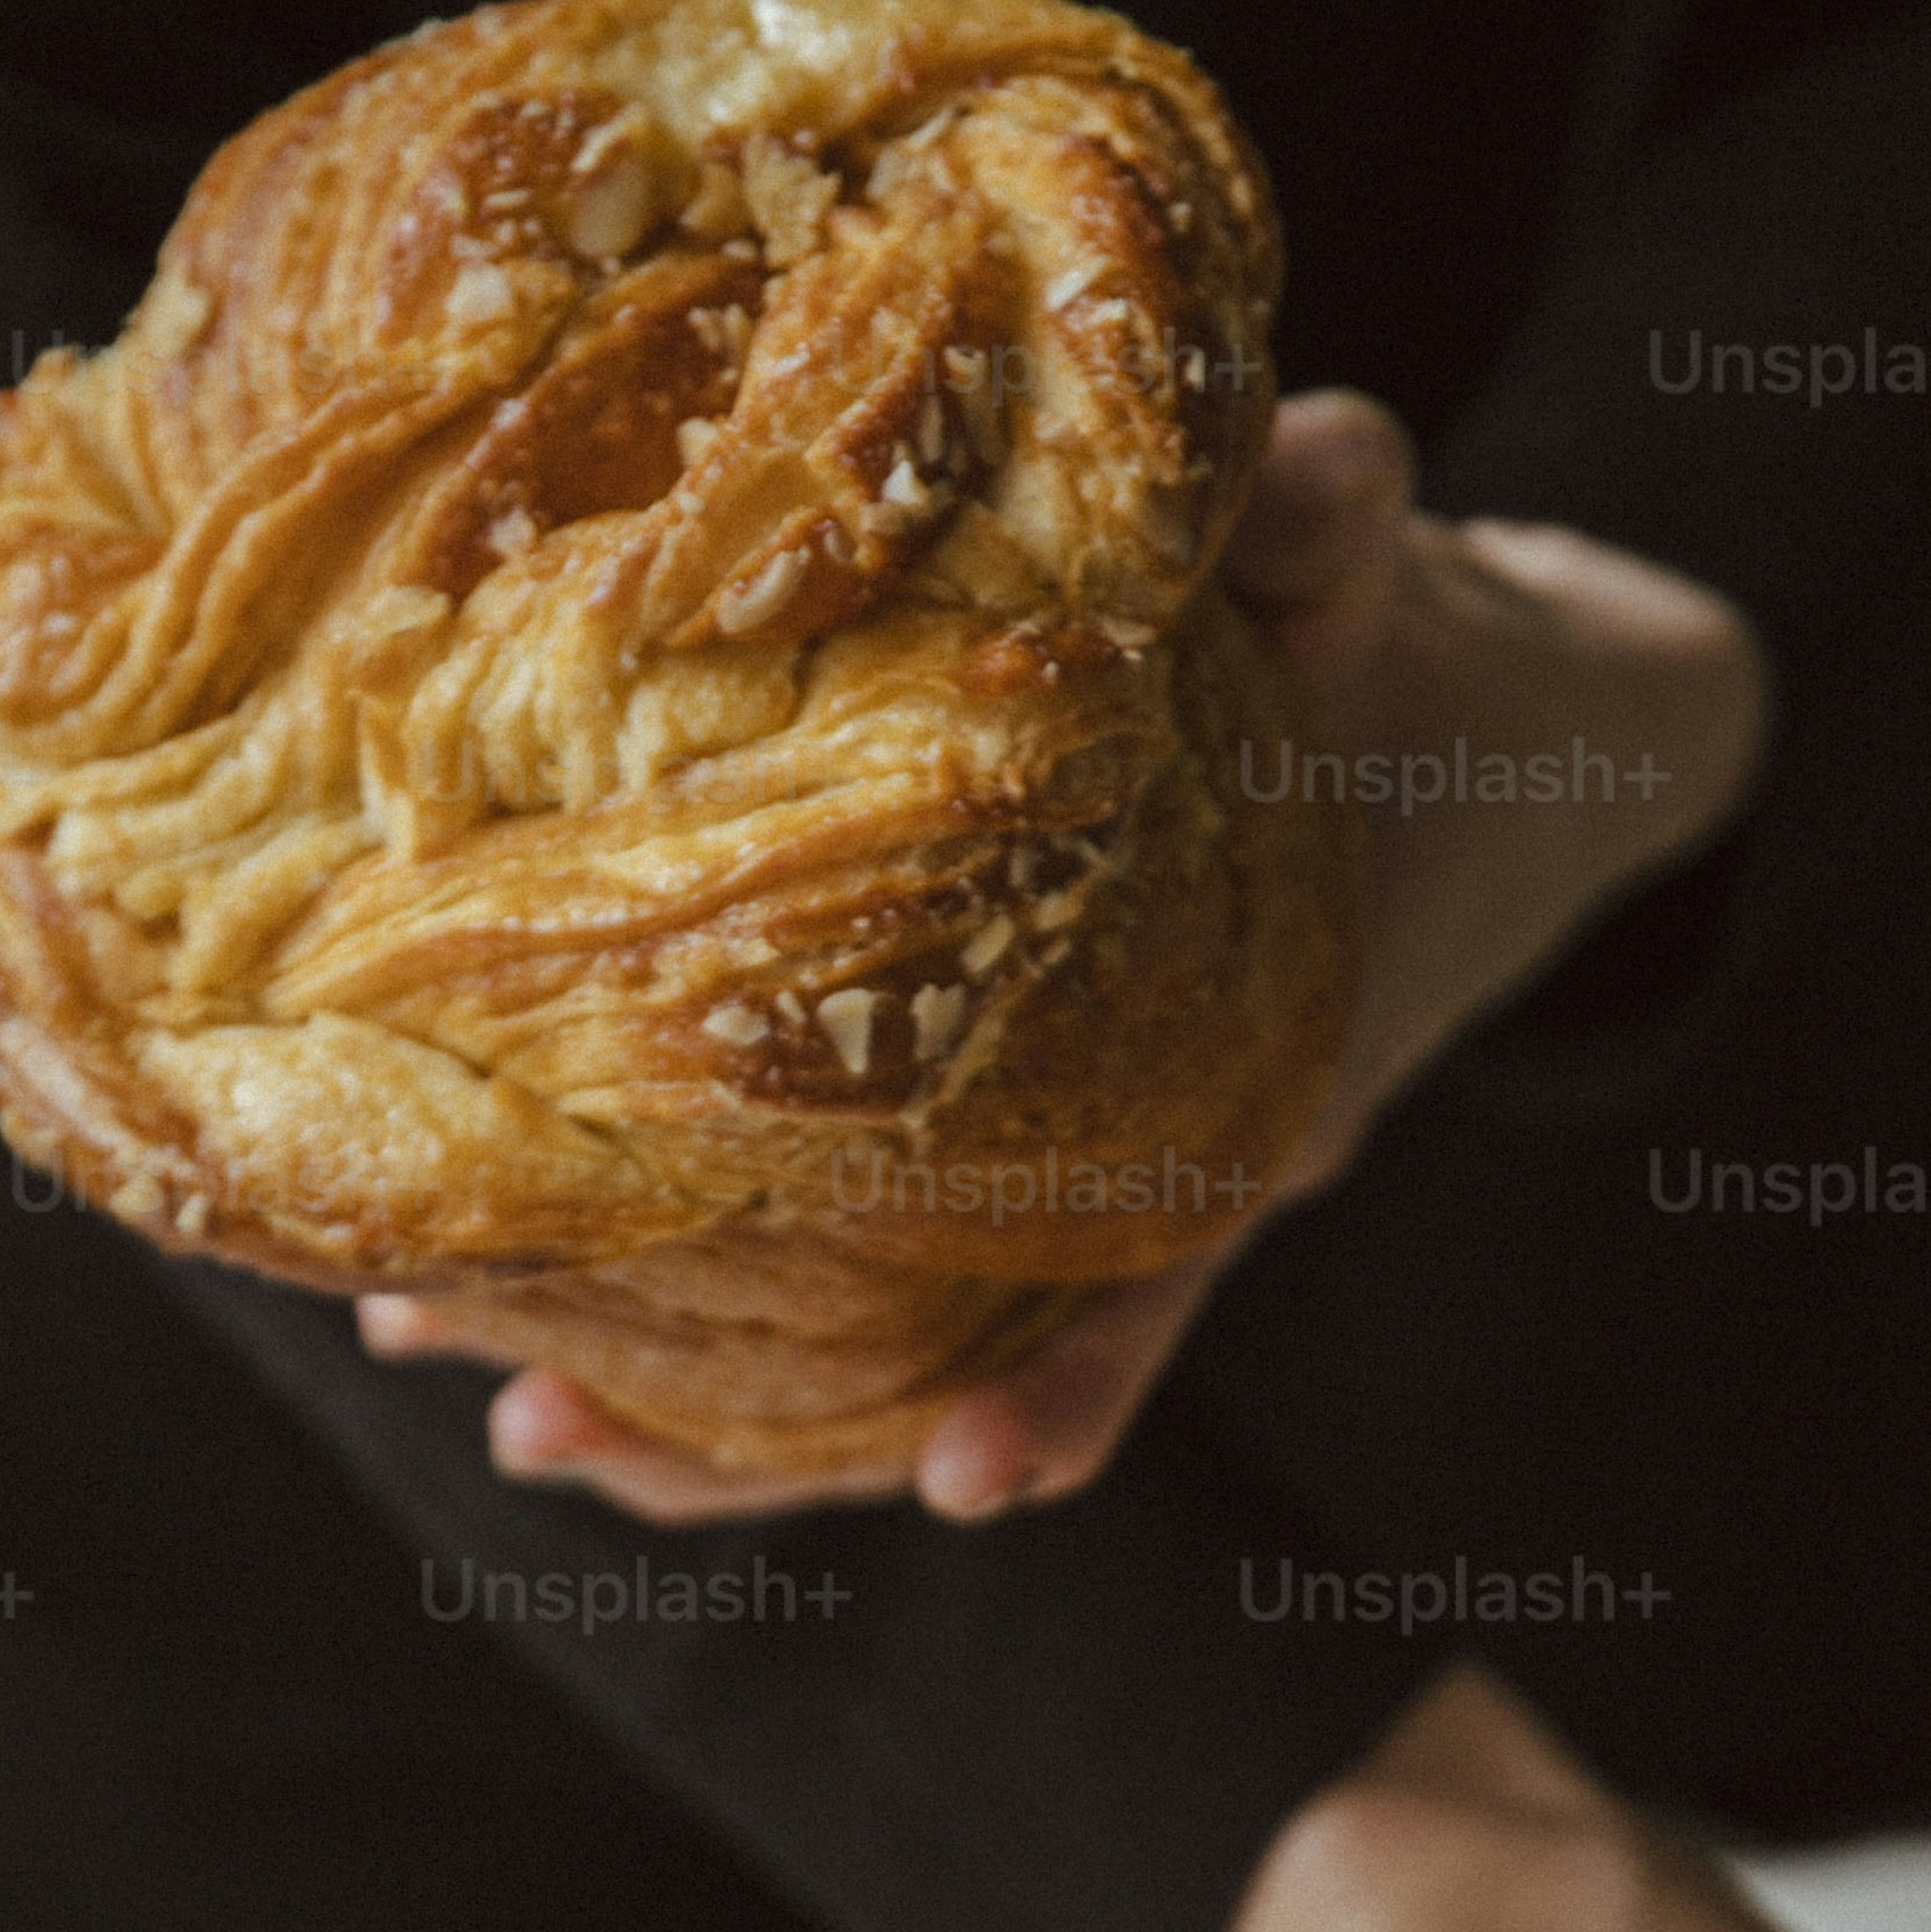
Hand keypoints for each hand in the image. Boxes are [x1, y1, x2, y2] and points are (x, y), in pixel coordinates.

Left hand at [348, 392, 1769, 1528]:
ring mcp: (1037, 1198)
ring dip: (676, 1407)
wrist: (1436, 735)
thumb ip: (1331, 519)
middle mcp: (1136, 1193)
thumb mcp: (1371, 578)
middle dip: (757, 1435)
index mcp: (1249, 1093)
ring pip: (857, 1370)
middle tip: (543, 1425)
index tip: (972, 1472)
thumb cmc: (1388, 666)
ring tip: (494, 1406)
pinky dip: (678, 1311)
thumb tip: (1283, 459)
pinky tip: (513, 1317)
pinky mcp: (954, 1161)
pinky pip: (813, 1287)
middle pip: (948, 1378)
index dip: (1076, 1386)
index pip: (1163, 1285)